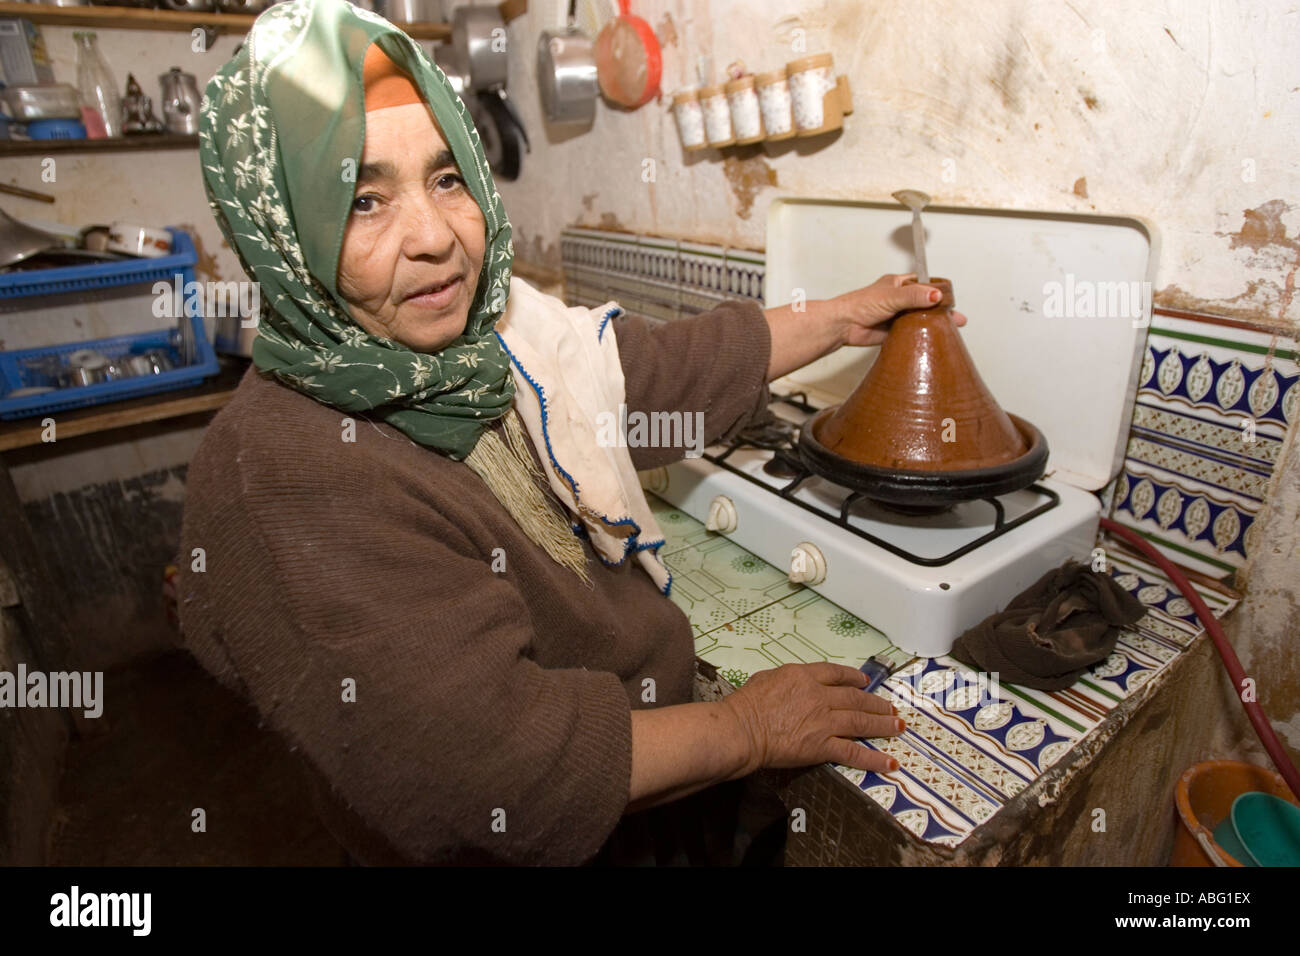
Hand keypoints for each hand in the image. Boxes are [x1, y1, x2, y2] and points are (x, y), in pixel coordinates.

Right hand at [720, 662, 903, 775]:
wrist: (742, 729)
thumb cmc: (747, 704)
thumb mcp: (766, 678)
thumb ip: (785, 679)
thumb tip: (790, 684)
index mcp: (804, 676)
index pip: (837, 674)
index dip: (855, 678)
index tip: (865, 682)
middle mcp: (820, 696)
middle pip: (856, 697)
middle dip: (876, 703)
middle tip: (890, 708)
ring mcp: (824, 721)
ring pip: (861, 721)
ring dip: (883, 724)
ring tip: (898, 726)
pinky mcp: (822, 746)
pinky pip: (853, 752)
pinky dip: (873, 758)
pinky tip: (889, 762)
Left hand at [832, 273, 967, 348]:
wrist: (843, 326)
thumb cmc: (859, 304)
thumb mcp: (891, 296)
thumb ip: (914, 296)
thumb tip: (935, 295)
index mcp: (899, 284)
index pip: (924, 283)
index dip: (938, 290)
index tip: (950, 298)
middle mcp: (900, 299)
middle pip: (926, 302)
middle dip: (941, 309)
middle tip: (957, 318)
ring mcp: (898, 315)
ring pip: (920, 318)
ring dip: (933, 323)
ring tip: (952, 329)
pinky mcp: (894, 331)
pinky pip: (912, 332)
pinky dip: (922, 335)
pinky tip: (933, 338)